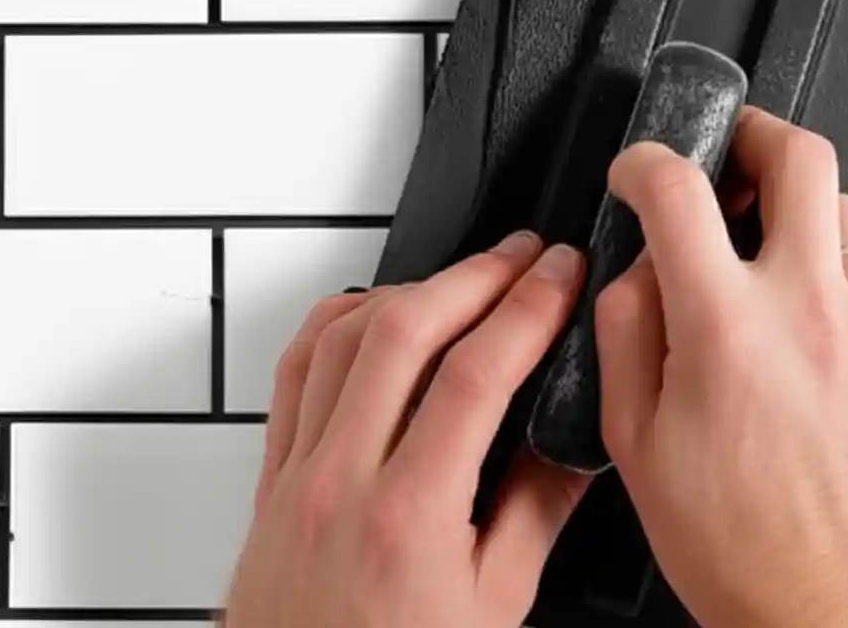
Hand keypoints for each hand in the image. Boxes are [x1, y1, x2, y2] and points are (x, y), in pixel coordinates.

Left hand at [225, 235, 590, 626]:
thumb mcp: (494, 605)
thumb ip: (538, 513)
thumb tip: (574, 440)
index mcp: (407, 518)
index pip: (474, 375)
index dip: (528, 309)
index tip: (561, 276)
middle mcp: (342, 482)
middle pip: (406, 332)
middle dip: (477, 275)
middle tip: (526, 255)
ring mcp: (298, 473)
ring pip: (343, 337)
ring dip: (412, 287)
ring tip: (465, 276)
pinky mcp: (272, 477)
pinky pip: (294, 369)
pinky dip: (339, 322)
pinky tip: (376, 312)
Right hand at [595, 108, 847, 627]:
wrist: (835, 605)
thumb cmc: (738, 544)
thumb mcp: (635, 441)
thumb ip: (626, 331)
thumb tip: (637, 268)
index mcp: (726, 330)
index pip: (679, 188)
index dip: (646, 162)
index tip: (639, 174)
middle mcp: (809, 312)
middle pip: (801, 155)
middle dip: (754, 134)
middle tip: (729, 155)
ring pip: (845, 209)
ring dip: (797, 211)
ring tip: (764, 251)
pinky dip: (831, 275)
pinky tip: (802, 323)